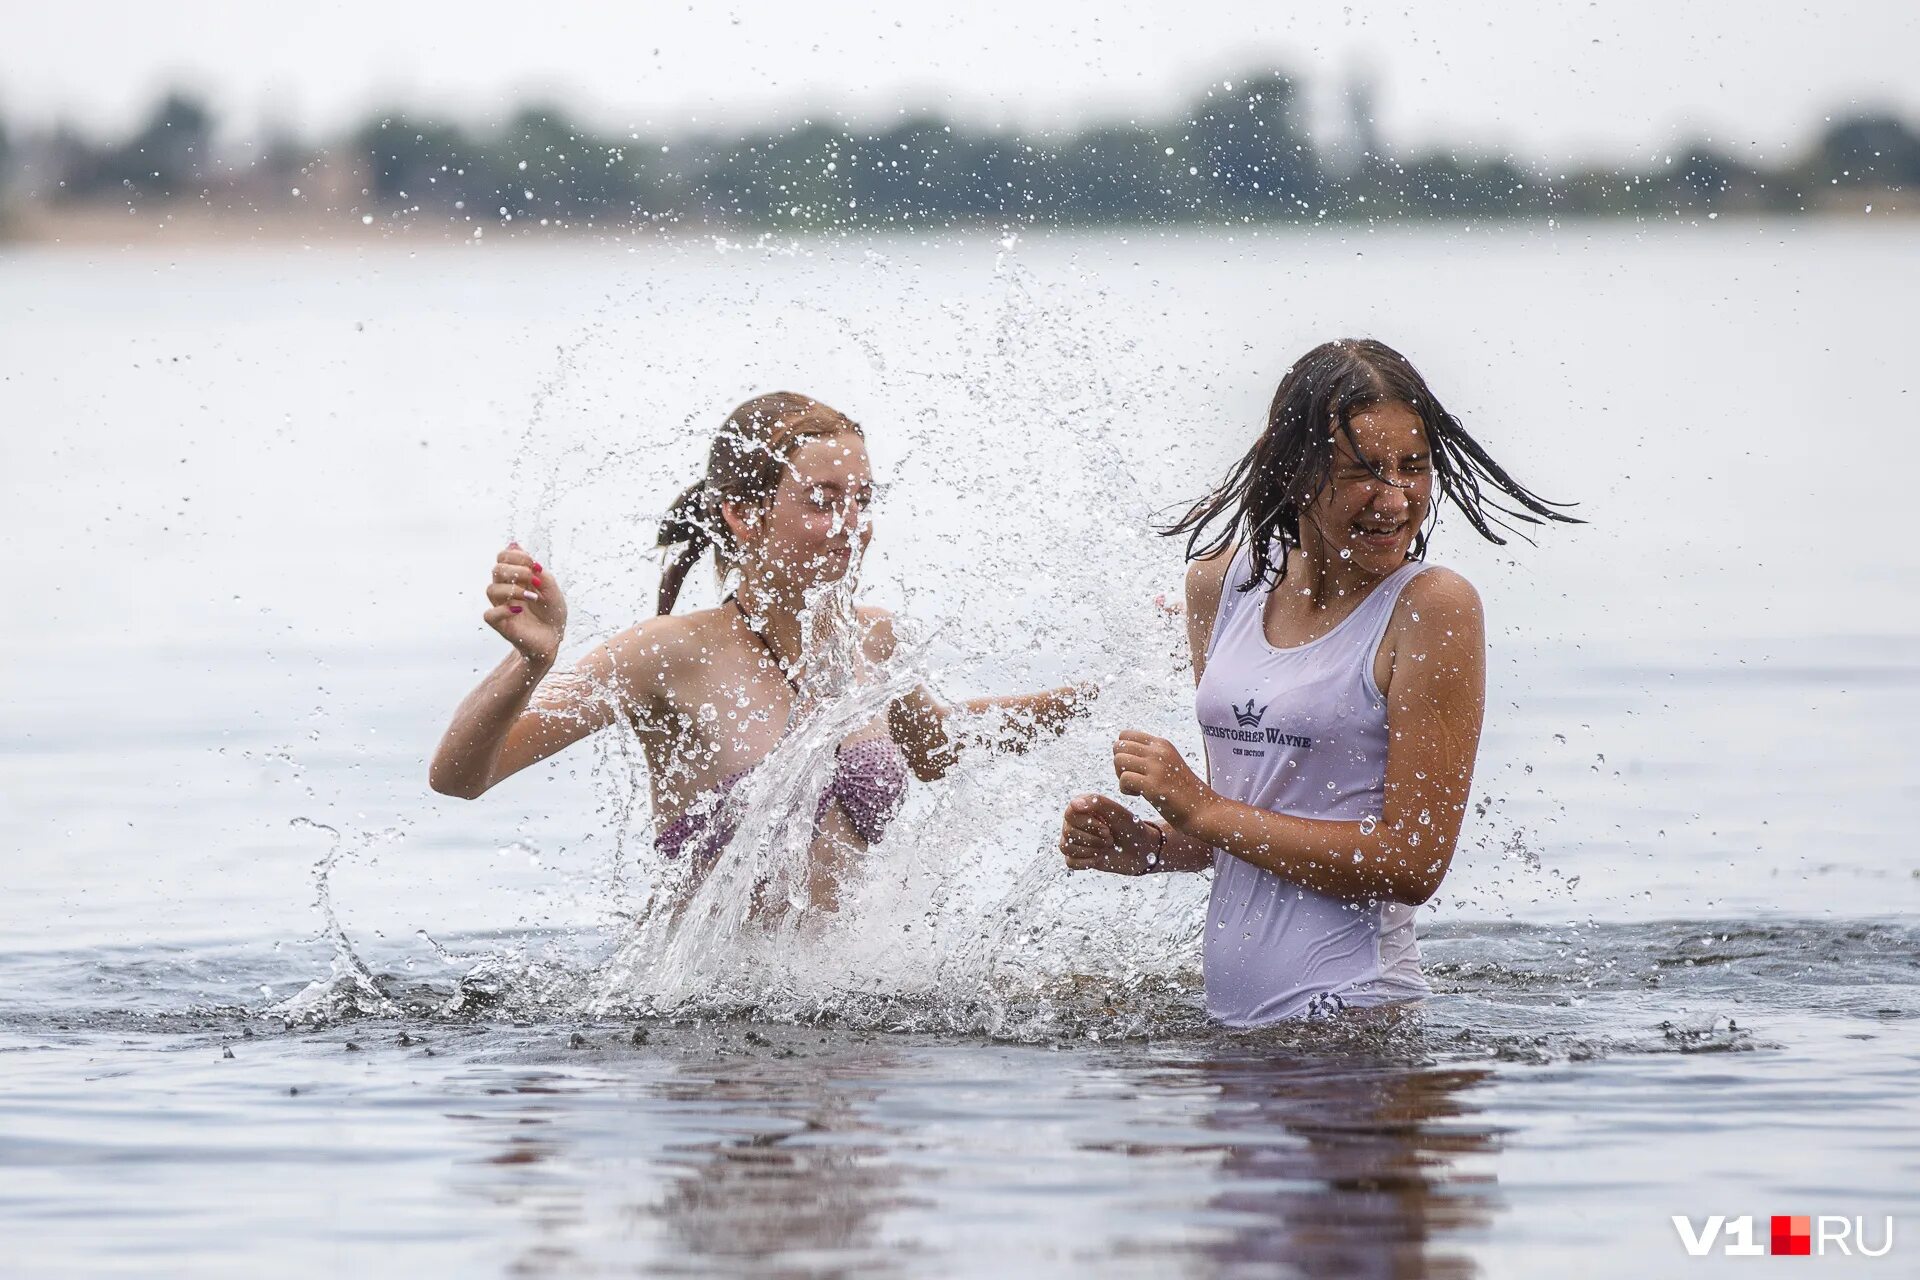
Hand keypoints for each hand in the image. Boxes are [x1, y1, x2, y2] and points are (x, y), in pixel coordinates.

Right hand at [483, 542, 566, 663]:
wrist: (554, 637)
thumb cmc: (551, 611)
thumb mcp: (551, 587)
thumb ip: (536, 569)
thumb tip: (514, 545)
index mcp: (515, 577)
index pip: (503, 557)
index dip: (516, 556)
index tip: (535, 565)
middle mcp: (505, 589)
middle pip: (496, 570)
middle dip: (516, 571)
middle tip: (535, 580)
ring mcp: (501, 606)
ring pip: (491, 590)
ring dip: (513, 590)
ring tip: (532, 597)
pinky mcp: (500, 624)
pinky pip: (490, 614)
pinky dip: (503, 610)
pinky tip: (519, 610)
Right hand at [1059, 794, 1161, 875]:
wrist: (1140, 849)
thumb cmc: (1129, 827)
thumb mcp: (1117, 812)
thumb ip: (1096, 802)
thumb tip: (1074, 804)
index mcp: (1081, 806)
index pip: (1070, 815)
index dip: (1089, 825)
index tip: (1107, 828)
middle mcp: (1074, 822)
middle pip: (1068, 832)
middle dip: (1093, 839)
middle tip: (1110, 838)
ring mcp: (1074, 840)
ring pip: (1066, 847)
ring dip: (1090, 850)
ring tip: (1105, 847)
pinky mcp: (1077, 857)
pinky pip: (1070, 862)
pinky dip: (1087, 862)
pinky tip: (1100, 857)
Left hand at [1112, 730, 1211, 827]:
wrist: (1204, 810)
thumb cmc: (1183, 792)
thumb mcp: (1167, 764)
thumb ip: (1149, 756)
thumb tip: (1120, 754)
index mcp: (1161, 744)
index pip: (1125, 735)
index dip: (1123, 752)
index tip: (1134, 768)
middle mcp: (1158, 751)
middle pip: (1118, 746)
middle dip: (1119, 765)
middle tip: (1133, 779)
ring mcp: (1156, 767)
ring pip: (1118, 760)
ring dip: (1121, 777)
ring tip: (1136, 788)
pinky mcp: (1153, 785)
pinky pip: (1124, 779)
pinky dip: (1126, 790)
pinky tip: (1139, 796)